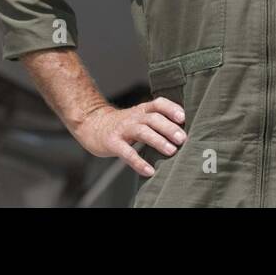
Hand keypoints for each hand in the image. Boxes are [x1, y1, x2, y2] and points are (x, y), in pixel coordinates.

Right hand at [73, 98, 187, 177]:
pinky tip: (149, 170)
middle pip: (153, 118)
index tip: (183, 117)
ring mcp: (122, 129)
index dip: (171, 108)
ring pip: (142, 132)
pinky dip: (139, 162)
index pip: (158, 104)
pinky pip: (127, 153)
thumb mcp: (138, 116)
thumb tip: (182, 131)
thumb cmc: (122, 124)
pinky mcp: (113, 143)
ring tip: (171, 151)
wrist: (92, 124)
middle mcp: (133, 117)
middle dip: (169, 128)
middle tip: (182, 138)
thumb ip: (156, 120)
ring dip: (158, 141)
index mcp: (142, 110)